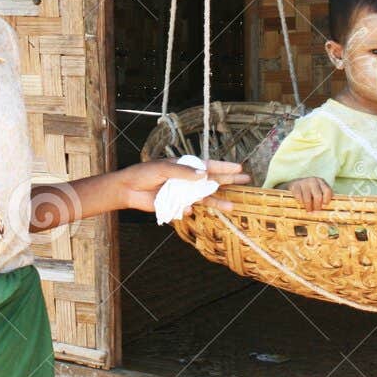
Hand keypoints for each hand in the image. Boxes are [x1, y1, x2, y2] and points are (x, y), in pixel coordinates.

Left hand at [116, 159, 249, 213]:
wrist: (129, 189)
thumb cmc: (145, 173)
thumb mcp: (163, 168)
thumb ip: (183, 172)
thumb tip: (204, 175)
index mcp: (186, 166)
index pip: (209, 166)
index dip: (224, 167)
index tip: (239, 167)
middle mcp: (188, 179)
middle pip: (212, 181)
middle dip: (229, 181)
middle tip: (247, 180)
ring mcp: (184, 193)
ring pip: (205, 198)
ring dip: (217, 202)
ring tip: (232, 207)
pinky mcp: (177, 205)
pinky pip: (188, 208)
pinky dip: (188, 210)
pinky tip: (185, 210)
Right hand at [286, 176, 333, 211]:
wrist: (294, 184)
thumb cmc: (309, 190)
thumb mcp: (317, 190)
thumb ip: (324, 196)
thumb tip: (329, 209)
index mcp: (321, 181)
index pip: (327, 191)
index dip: (327, 200)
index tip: (324, 206)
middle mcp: (313, 181)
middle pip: (318, 197)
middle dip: (317, 207)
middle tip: (316, 212)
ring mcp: (303, 183)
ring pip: (308, 199)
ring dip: (308, 207)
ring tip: (309, 211)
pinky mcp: (295, 186)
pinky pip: (299, 198)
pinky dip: (300, 203)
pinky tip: (301, 204)